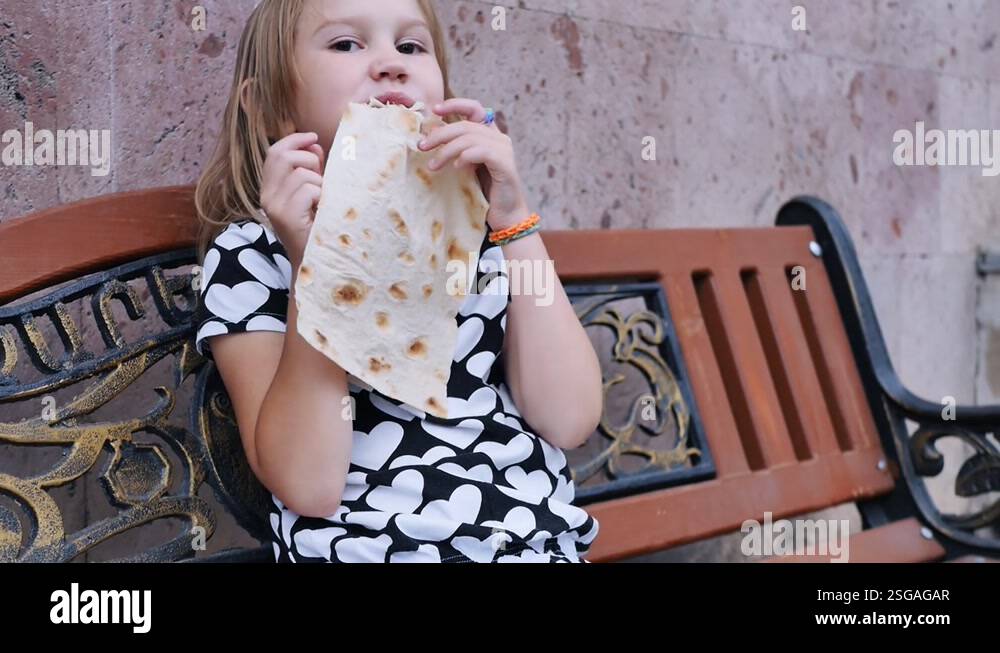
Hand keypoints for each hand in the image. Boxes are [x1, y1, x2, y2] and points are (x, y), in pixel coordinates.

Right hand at [258, 132, 325, 267]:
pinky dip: (322, 197)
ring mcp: (274, 206)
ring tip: (321, 204)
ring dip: (320, 185)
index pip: (275, 152)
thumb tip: (314, 143)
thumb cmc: (317, 226)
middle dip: (310, 161)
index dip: (294, 140)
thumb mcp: (313, 192)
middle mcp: (266, 196)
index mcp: (269, 189)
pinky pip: (309, 189)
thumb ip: (312, 168)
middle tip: (321, 180)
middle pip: (285, 156)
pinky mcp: (286, 216)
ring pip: (302, 174)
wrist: (313, 261)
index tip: (313, 137)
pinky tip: (321, 212)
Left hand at [417, 98, 531, 230]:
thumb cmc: (483, 191)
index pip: (474, 109)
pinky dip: (466, 157)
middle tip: (422, 146)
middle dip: (440, 134)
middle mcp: (499, 138)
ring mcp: (504, 150)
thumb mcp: (466, 166)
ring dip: (447, 150)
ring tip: (433, 165)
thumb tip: (430, 137)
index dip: (455, 104)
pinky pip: (482, 152)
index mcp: (489, 135)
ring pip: (471, 138)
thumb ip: (456, 149)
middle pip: (466, 125)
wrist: (504, 215)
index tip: (435, 109)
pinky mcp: (505, 164)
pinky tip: (456, 167)